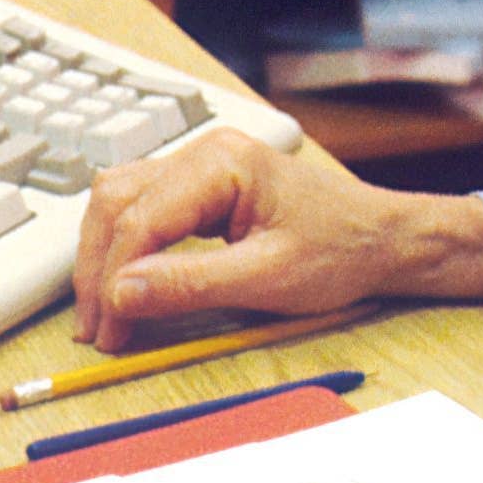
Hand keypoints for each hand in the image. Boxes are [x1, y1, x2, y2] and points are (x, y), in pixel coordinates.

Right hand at [68, 131, 482, 350]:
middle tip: (97, 329)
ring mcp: (201, 167)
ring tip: (102, 314)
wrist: (384, 239)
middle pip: (117, 202)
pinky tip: (123, 285)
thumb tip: (122, 293)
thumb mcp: (269, 279)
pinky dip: (125, 247)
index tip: (109, 329)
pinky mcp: (202, 188)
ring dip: (104, 256)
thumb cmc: (342, 250)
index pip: (141, 217)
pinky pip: (143, 209)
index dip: (114, 277)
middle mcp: (204, 153)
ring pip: (121, 202)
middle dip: (98, 268)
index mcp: (222, 162)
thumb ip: (191, 284)